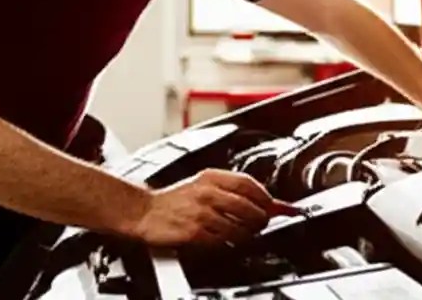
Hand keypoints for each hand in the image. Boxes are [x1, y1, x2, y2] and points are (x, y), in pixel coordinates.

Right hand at [124, 168, 297, 246]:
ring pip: (239, 227)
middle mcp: (207, 193)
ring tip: (244, 234)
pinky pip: (223, 241)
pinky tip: (226, 241)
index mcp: (211, 177)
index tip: (276, 206)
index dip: (266, 197)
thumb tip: (267, 201)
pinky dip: (229, 243)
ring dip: (247, 234)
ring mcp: (201, 213)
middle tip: (261, 223)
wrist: (144, 212)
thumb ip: (233, 191)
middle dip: (261, 219)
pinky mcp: (194, 233)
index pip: (249, 184)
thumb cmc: (174, 200)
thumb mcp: (203, 185)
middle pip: (249, 207)